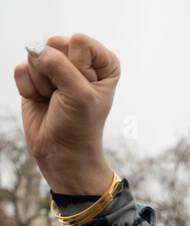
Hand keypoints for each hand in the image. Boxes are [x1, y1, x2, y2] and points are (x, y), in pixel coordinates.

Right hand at [14, 33, 118, 192]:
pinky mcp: (35, 77)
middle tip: (65, 98)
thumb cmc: (79, 126)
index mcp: (102, 62)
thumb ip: (57, 63)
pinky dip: (29, 89)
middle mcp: (79, 60)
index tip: (83, 92)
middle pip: (55, 43)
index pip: (79, 41)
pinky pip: (22, 69)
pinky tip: (41, 101)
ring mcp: (56, 67)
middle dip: (57, 74)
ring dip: (43, 83)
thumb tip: (33, 48)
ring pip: (36, 55)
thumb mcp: (79, 93)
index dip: (77, 68)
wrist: (62, 154)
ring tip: (54, 101)